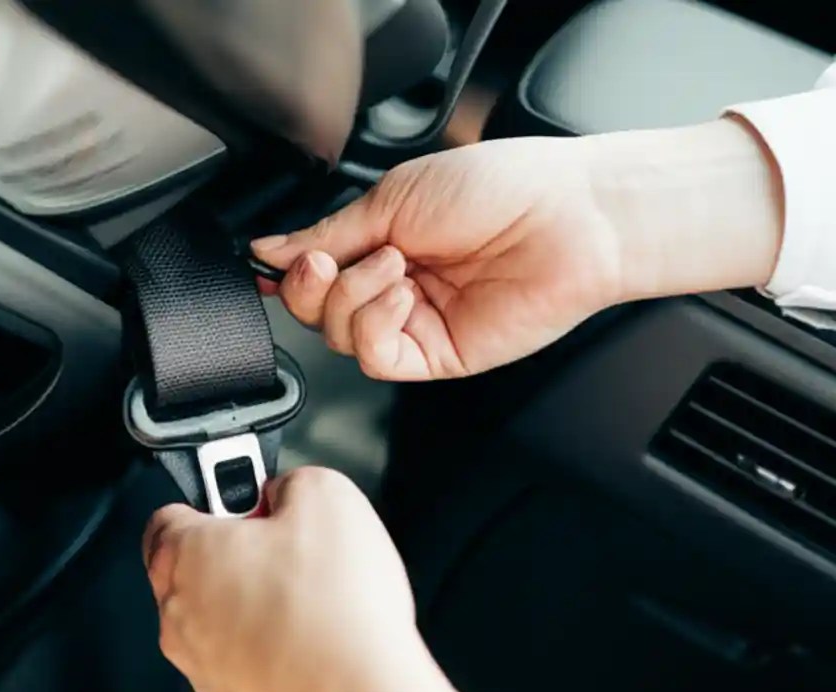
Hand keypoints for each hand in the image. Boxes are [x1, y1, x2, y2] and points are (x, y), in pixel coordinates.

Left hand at [142, 467, 461, 691]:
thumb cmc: (337, 613)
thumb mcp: (325, 494)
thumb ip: (289, 480)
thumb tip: (284, 492)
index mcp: (185, 554)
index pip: (169, 513)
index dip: (217, 500)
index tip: (250, 500)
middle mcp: (179, 614)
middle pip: (196, 565)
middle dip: (241, 551)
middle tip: (289, 547)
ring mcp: (203, 664)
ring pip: (221, 616)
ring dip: (258, 602)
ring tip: (313, 598)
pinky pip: (245, 658)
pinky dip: (273, 646)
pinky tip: (316, 639)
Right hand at [253, 120, 781, 380]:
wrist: (568, 214)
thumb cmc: (500, 187)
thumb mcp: (392, 196)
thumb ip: (326, 233)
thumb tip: (269, 248)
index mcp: (381, 242)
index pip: (313, 274)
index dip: (287, 272)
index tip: (270, 262)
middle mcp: (394, 286)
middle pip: (317, 312)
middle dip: (310, 286)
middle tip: (328, 260)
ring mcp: (415, 322)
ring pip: (340, 337)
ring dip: (351, 297)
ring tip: (391, 262)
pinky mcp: (437, 355)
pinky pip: (377, 357)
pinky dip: (373, 323)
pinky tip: (399, 292)